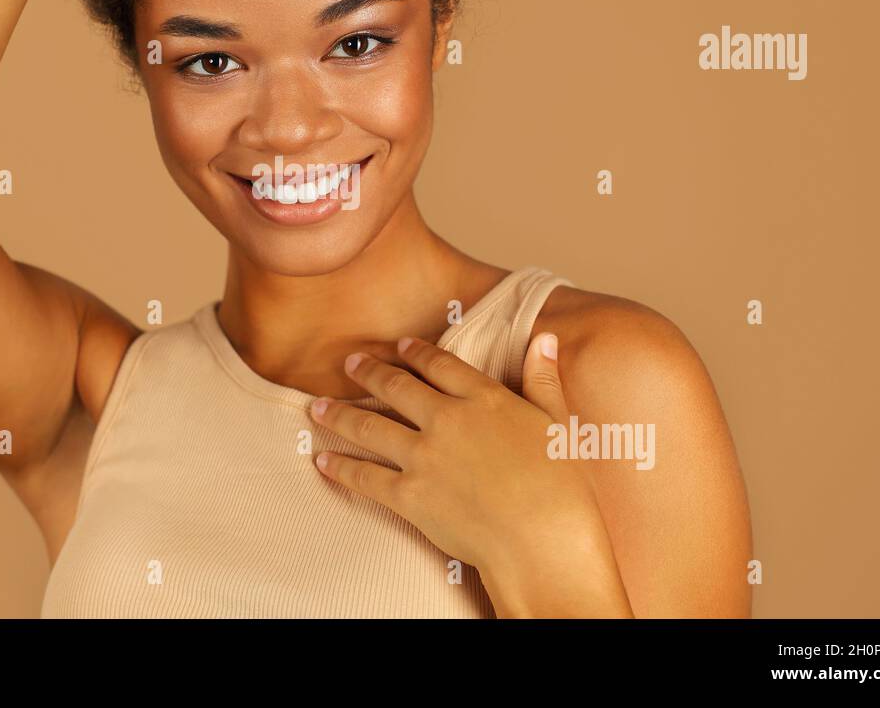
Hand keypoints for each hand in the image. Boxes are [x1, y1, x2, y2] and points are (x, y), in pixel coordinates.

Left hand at [308, 332, 633, 616]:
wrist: (543, 542)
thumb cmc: (562, 488)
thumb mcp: (557, 423)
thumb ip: (543, 380)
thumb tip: (543, 338)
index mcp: (485, 398)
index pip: (441, 365)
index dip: (416, 353)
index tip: (400, 346)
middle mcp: (448, 419)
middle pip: (397, 387)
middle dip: (369, 373)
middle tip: (350, 363)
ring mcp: (424, 457)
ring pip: (370, 426)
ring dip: (339, 414)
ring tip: (318, 406)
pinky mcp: (410, 496)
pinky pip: (365, 477)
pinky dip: (340, 468)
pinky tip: (323, 461)